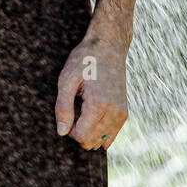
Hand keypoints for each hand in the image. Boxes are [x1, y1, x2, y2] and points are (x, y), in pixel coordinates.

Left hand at [55, 33, 128, 149]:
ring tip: (85, 107)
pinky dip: (99, 129)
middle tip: (75, 106)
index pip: (81, 136)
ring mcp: (121, 114)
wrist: (108, 45)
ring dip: (89, 130)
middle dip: (78, 130)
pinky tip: (93, 112)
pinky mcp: (124, 113)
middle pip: (91, 141)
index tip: (68, 109)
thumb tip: (62, 132)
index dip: (69, 129)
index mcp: (99, 104)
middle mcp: (114, 112)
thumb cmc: (85, 59)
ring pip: (101, 141)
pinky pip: (110, 135)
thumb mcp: (67, 78)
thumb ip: (63, 107)